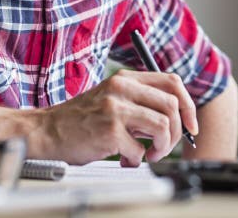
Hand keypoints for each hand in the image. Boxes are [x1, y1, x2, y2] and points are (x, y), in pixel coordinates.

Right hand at [37, 69, 197, 165]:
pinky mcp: (110, 130)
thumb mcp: (112, 98)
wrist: (47, 130)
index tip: (190, 125)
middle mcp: (122, 88)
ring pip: (163, 126)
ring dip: (162, 148)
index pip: (172, 83)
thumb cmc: (81, 119)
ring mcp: (116, 108)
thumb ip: (140, 101)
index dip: (188, 105)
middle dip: (177, 133)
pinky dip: (137, 160)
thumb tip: (178, 117)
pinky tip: (124, 159)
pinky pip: (141, 149)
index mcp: (126, 78)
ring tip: (149, 154)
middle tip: (164, 146)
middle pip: (172, 105)